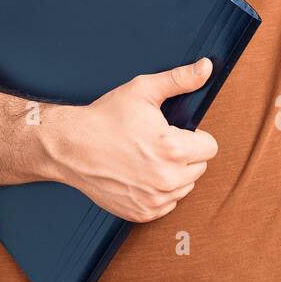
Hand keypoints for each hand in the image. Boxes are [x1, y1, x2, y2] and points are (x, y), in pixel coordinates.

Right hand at [46, 58, 219, 222]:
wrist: (70, 145)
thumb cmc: (104, 118)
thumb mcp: (142, 90)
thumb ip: (179, 79)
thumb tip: (205, 68)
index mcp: (172, 149)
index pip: (210, 147)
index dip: (194, 135)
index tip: (174, 132)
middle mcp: (167, 179)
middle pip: (199, 167)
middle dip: (184, 155)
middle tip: (156, 143)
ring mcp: (154, 200)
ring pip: (184, 187)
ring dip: (173, 175)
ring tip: (147, 158)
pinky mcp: (142, 213)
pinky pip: (167, 205)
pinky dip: (158, 192)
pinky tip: (139, 175)